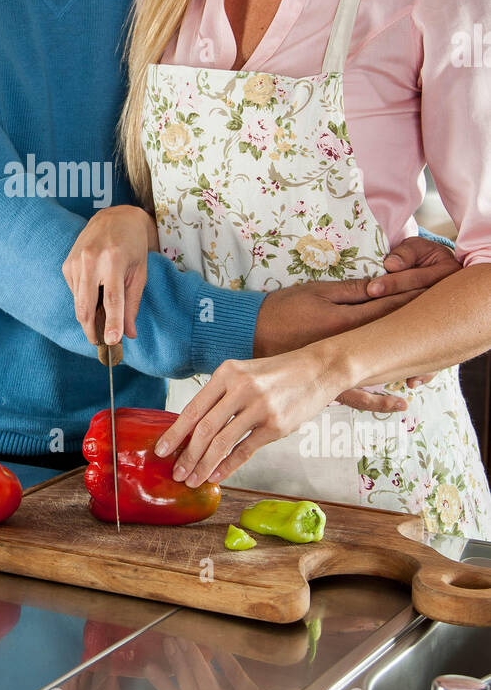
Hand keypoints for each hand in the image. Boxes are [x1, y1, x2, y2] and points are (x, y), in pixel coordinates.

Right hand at [61, 205, 158, 345]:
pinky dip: (83, 299)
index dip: (112, 323)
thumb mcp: (139, 273)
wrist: (115, 217)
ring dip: (87, 316)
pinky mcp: (67, 263)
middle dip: (90, 329)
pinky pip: (74, 291)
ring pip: (78, 301)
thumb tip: (129, 334)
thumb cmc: (132, 246)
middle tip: (99, 342)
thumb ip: (133, 304)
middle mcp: (91, 259)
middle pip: (86, 305)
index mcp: (114, 260)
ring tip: (99, 320)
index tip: (111, 342)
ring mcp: (76, 261)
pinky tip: (94, 291)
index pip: (112, 299)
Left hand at [154, 346, 345, 486]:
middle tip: (176, 474)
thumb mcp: (244, 373)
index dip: (175, 433)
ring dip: (203, 466)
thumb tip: (193, 428)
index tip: (161, 451)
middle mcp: (241, 388)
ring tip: (193, 480)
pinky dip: (228, 466)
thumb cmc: (276, 374)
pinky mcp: (276, 426)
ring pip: (222, 443)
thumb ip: (221, 395)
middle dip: (187, 456)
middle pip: (204, 430)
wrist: (318, 369)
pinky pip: (244, 451)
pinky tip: (217, 476)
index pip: (193, 408)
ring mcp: (260, 408)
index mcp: (227, 373)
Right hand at [252, 234, 459, 407]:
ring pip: (379, 371)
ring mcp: (336, 368)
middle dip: (417, 334)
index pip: (388, 306)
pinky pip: (356, 396)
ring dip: (404, 369)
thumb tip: (383, 284)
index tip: (435, 289)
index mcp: (344, 319)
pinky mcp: (325, 383)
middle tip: (443, 331)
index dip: (413, 296)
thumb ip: (351, 291)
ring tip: (427, 374)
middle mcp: (345, 347)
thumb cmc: (279, 309)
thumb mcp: (314, 291)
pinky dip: (377, 401)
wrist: (246, 334)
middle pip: (391, 340)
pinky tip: (397, 405)